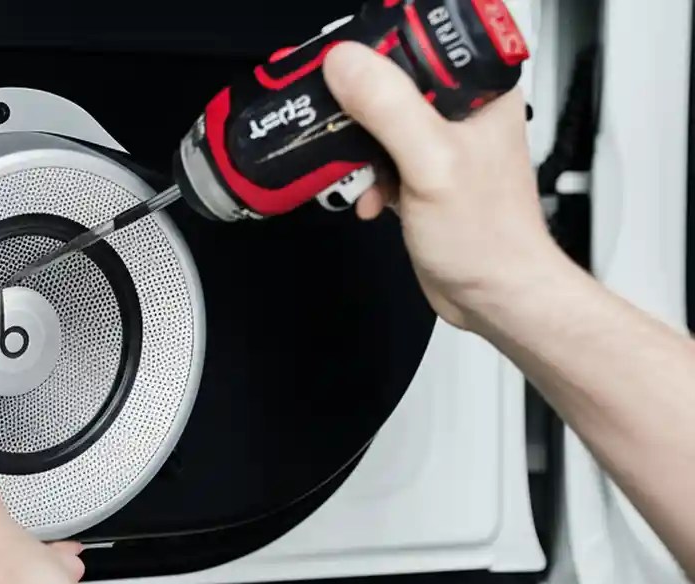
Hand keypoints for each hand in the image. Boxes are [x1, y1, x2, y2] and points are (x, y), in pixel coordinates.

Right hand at [321, 42, 561, 330]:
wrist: (493, 295)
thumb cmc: (488, 238)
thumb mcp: (431, 164)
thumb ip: (389, 108)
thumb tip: (347, 64)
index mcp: (481, 89)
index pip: (421, 40)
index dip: (378, 50)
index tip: (341, 71)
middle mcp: (463, 109)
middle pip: (391, 79)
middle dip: (358, 108)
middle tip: (337, 121)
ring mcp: (441, 141)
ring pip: (379, 119)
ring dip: (357, 148)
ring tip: (360, 172)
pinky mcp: (422, 171)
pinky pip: (378, 155)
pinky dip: (365, 176)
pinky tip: (371, 197)